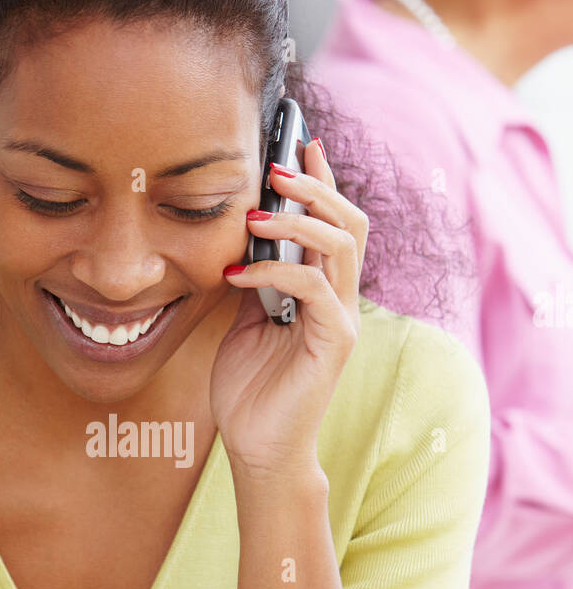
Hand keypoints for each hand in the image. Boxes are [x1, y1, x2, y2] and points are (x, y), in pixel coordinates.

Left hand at [209, 138, 366, 480]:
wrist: (258, 447)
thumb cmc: (250, 388)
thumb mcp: (245, 320)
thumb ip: (254, 280)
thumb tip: (244, 238)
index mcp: (323, 289)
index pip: (334, 222)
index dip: (321, 180)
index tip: (299, 141)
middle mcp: (341, 299)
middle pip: (350, 221)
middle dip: (316, 186)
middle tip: (278, 164)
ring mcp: (342, 319)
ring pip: (340, 245)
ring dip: (297, 220)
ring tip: (255, 215)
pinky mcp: (334, 343)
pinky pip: (314, 288)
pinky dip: (274, 272)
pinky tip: (237, 275)